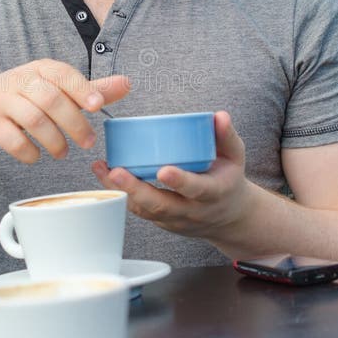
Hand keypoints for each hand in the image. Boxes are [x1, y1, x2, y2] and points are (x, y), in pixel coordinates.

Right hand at [0, 59, 129, 163]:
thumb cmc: (23, 97)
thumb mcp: (55, 89)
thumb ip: (89, 89)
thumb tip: (126, 84)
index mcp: (40, 69)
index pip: (63, 74)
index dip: (80, 88)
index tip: (97, 105)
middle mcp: (20, 81)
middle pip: (51, 99)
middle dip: (73, 123)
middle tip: (88, 142)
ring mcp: (2, 101)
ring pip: (33, 120)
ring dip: (53, 140)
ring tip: (63, 153)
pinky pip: (11, 140)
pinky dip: (28, 152)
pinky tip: (36, 157)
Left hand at [92, 111, 249, 238]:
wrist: (229, 217)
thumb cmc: (228, 180)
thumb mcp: (235, 157)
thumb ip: (226, 136)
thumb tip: (219, 116)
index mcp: (213, 193)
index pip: (197, 189)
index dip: (180, 181)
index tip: (163, 171)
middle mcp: (192, 210)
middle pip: (162, 205)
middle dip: (137, 190)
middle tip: (117, 172)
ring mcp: (175, 219)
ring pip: (145, 210)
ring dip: (121, 191)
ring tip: (103, 169)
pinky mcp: (162, 222)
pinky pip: (140, 210)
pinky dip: (121, 194)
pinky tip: (106, 176)